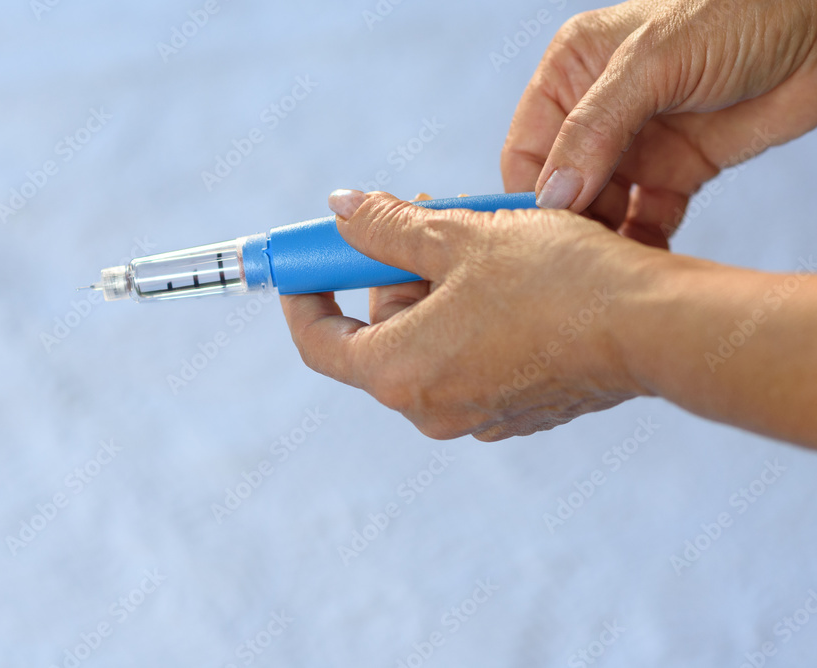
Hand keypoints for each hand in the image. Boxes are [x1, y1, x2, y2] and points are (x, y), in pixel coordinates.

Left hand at [280, 190, 659, 440]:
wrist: (654, 326)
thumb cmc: (555, 280)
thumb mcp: (458, 235)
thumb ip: (386, 226)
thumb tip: (341, 211)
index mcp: (399, 372)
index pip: (320, 341)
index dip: (305, 297)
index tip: (308, 264)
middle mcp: (430, 409)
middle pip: (382, 333)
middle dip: (395, 272)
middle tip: (426, 218)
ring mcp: (476, 415)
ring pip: (431, 340)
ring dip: (440, 287)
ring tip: (482, 238)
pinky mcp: (517, 410)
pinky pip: (472, 357)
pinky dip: (475, 316)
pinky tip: (513, 277)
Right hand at [502, 0, 816, 247]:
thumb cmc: (743, 10)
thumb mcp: (652, 62)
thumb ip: (595, 129)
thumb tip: (553, 195)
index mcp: (571, 73)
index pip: (527, 150)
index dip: (529, 196)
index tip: (541, 238)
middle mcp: (597, 111)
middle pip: (561, 188)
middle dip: (568, 226)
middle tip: (577, 265)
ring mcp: (637, 144)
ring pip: (601, 209)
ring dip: (605, 240)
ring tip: (610, 270)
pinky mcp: (678, 171)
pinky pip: (647, 219)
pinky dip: (644, 243)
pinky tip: (645, 262)